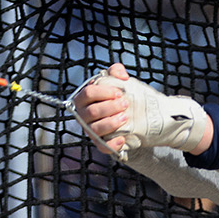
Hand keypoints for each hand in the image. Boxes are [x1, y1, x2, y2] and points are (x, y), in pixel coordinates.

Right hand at [72, 63, 211, 157]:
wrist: (134, 117)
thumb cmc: (121, 97)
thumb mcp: (119, 82)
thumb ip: (116, 71)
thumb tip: (121, 75)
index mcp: (85, 98)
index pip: (88, 94)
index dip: (103, 92)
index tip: (119, 92)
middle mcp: (84, 115)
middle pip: (91, 112)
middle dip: (109, 107)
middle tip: (125, 104)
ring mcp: (91, 131)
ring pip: (95, 129)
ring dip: (111, 123)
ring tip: (126, 117)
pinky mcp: (101, 143)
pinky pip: (102, 146)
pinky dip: (112, 144)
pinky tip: (123, 139)